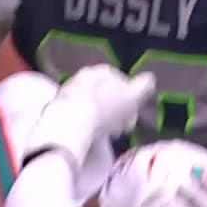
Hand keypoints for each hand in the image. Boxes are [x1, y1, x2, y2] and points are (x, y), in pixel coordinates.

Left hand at [24, 65, 155, 169]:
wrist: (70, 124)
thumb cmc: (105, 109)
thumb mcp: (133, 96)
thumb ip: (144, 86)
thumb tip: (150, 79)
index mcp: (102, 71)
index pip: (122, 81)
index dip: (132, 99)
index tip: (135, 114)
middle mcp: (82, 77)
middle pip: (106, 93)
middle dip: (117, 109)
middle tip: (123, 126)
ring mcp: (67, 93)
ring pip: (92, 104)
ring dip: (102, 117)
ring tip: (108, 133)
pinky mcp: (56, 109)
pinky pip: (79, 115)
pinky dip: (87, 124)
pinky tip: (91, 135)